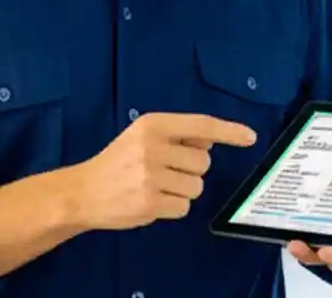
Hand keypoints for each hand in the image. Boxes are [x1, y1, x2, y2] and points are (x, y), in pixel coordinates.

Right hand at [67, 112, 256, 230]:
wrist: (82, 192)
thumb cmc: (117, 162)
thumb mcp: (143, 137)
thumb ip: (177, 135)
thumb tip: (210, 138)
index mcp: (152, 125)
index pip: (201, 124)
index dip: (229, 131)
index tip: (250, 137)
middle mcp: (152, 146)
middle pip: (203, 161)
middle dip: (191, 170)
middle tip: (164, 172)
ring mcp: (150, 175)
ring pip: (196, 187)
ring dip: (182, 191)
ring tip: (156, 187)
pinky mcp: (148, 202)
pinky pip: (183, 207)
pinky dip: (172, 208)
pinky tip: (152, 201)